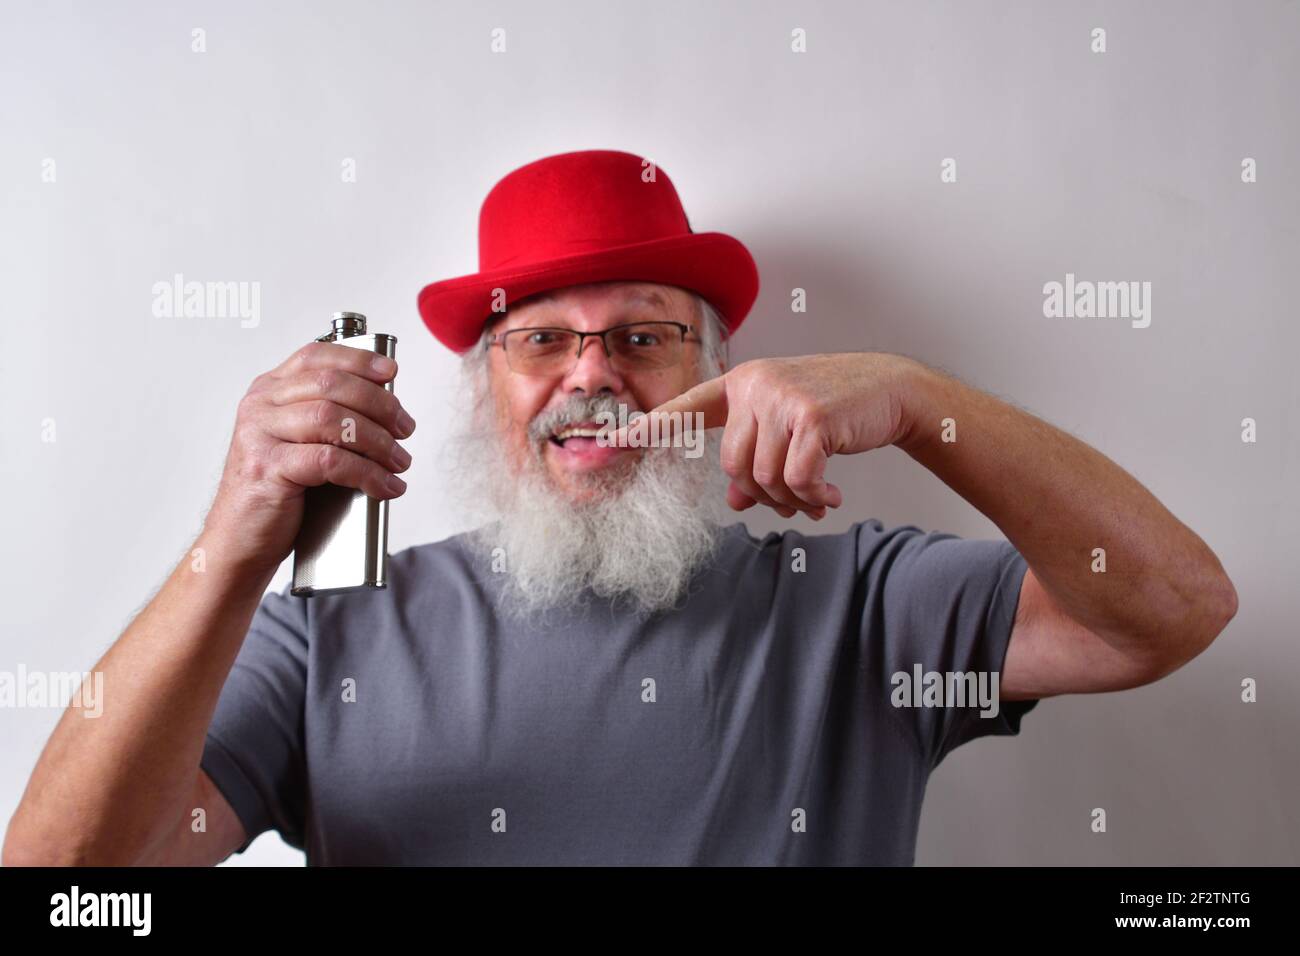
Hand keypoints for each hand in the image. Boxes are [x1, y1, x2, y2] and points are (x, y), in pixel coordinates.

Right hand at [202, 342, 415, 571]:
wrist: (239, 540)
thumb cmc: (276, 493)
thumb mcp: (299, 443)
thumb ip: (328, 418)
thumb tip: (386, 409)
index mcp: (268, 391)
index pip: (316, 357)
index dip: (358, 360)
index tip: (391, 373)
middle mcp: (260, 406)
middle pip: (331, 384)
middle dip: (380, 405)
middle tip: (404, 429)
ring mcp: (259, 435)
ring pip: (333, 419)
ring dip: (378, 441)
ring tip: (399, 462)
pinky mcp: (267, 468)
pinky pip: (329, 460)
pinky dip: (366, 473)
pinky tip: (384, 486)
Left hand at [616, 353, 917, 519]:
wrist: (890, 390)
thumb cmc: (834, 410)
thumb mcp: (788, 431)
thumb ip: (756, 459)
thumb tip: (736, 504)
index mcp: (742, 383)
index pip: (688, 407)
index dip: (652, 426)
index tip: (615, 439)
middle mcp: (756, 385)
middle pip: (733, 465)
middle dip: (762, 494)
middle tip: (793, 501)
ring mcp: (783, 397)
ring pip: (763, 476)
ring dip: (791, 497)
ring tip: (817, 497)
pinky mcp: (812, 417)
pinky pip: (796, 477)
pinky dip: (813, 494)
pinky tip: (831, 494)